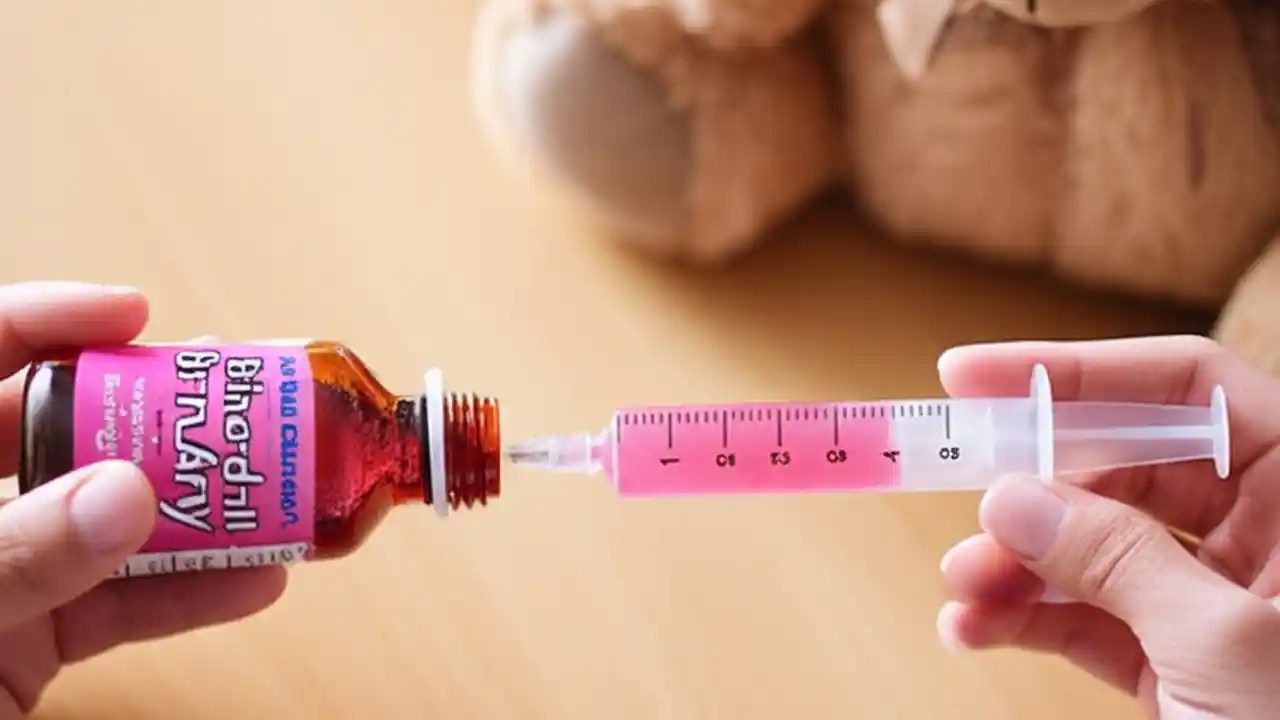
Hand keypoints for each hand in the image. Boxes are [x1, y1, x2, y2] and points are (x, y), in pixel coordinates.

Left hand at [0, 282, 285, 717]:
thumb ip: (14, 554)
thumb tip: (123, 492)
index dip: (48, 322)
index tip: (136, 316)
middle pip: (58, 437)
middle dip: (151, 420)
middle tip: (230, 406)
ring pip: (105, 526)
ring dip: (197, 514)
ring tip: (271, 493)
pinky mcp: (25, 646)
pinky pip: (117, 609)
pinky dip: (187, 600)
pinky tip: (252, 584)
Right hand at [935, 336, 1279, 718]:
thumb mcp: (1223, 648)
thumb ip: (1115, 560)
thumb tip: (1013, 497)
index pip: (1189, 388)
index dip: (1079, 369)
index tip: (973, 373)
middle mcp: (1271, 535)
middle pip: (1128, 467)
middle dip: (1036, 486)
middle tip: (957, 490)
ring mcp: (1219, 600)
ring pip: (1097, 546)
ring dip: (1017, 563)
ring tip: (962, 589)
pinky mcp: (1180, 662)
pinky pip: (1091, 616)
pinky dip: (1029, 619)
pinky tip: (973, 628)